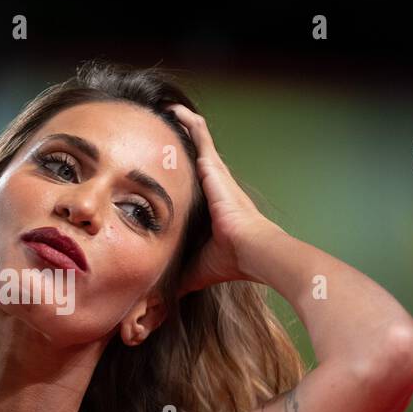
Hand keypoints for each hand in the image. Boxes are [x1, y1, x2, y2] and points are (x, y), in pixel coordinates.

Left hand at [167, 104, 284, 293]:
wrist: (252, 251)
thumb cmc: (230, 261)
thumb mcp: (196, 267)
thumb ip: (180, 276)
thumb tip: (159, 301)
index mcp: (213, 205)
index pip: (195, 183)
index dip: (182, 172)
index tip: (166, 166)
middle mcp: (215, 184)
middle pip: (196, 156)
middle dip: (180, 144)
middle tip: (160, 132)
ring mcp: (216, 173)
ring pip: (198, 141)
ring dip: (184, 126)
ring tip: (167, 112)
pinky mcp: (214, 166)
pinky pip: (200, 135)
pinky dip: (188, 122)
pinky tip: (174, 111)